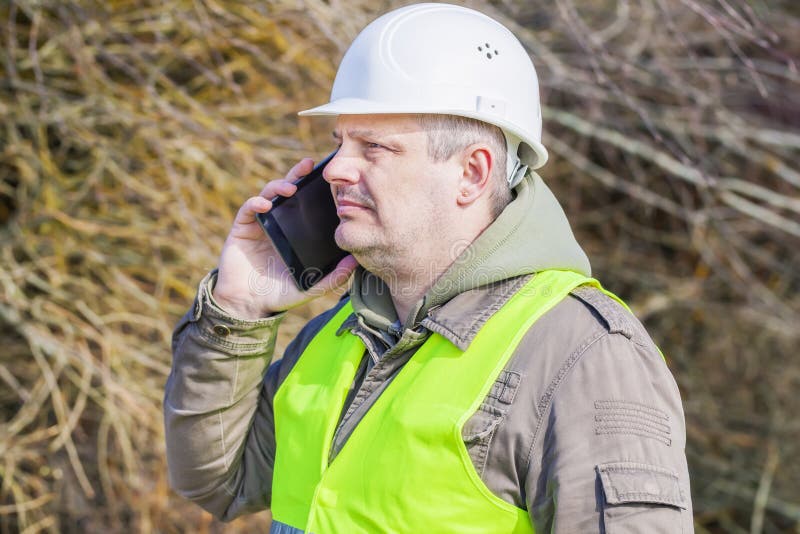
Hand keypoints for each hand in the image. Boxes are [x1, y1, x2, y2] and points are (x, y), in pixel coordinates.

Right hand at [212, 158, 357, 318]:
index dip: (317, 189)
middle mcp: (279, 222)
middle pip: (290, 191)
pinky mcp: (242, 228)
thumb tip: (356, 261)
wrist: (247, 305)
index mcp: (296, 231)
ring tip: (291, 187)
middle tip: (309, 165)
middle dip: (298, 175)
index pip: (308, 204)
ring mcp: (260, 224)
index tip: (331, 178)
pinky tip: (265, 204)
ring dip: (279, 186)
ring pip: (269, 194)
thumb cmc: (279, 294)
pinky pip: (248, 209)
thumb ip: (333, 276)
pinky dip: (256, 203)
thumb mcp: (311, 286)